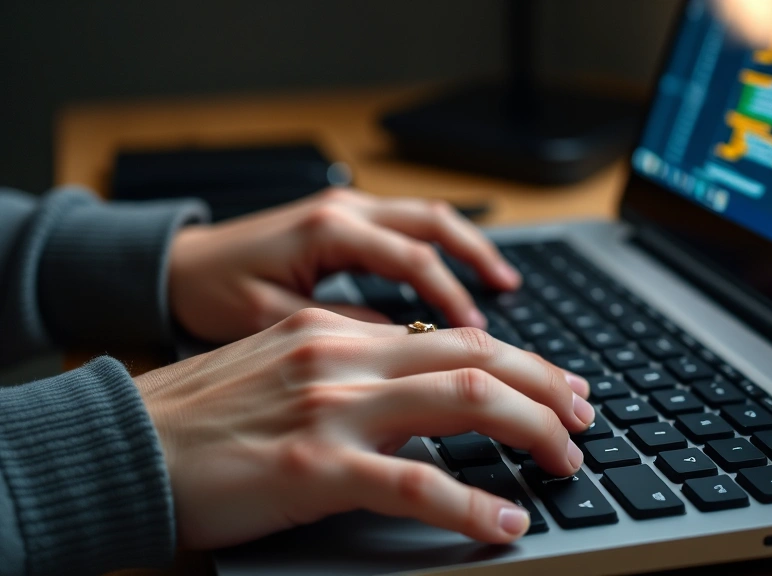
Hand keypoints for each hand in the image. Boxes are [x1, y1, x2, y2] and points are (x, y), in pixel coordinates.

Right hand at [135, 308, 593, 547]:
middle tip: (585, 418)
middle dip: (547, 387)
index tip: (558, 386)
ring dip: (531, 429)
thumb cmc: (198, 416)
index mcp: (338, 332)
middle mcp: (344, 356)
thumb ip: (352, 369)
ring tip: (566, 461)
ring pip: (463, 401)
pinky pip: (415, 484)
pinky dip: (470, 505)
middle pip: (478, 357)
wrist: (118, 444)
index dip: (521, 362)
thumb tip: (420, 388)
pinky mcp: (313, 467)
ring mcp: (332, 409)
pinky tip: (503, 524)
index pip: (454, 337)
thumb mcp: (284, 367)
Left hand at [168, 189, 520, 342]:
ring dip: (467, 246)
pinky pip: (406, 227)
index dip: (452, 298)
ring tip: (502, 283)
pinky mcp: (343, 221)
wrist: (170, 266)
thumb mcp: (267, 321)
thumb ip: (337, 331)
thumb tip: (399, 347)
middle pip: (433, 222)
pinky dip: (439, 249)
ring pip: (425, 217)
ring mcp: (346, 209)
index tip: (479, 338)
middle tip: (512, 293)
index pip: (412, 259)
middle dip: (479, 255)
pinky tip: (455, 277)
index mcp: (327, 231)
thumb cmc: (210, 294)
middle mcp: (344, 210)